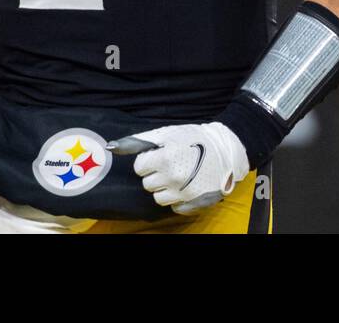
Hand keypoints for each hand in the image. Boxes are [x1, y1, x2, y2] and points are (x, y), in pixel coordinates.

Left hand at [108, 122, 249, 214]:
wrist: (226, 150)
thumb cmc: (194, 138)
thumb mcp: (166, 133)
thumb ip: (138, 141)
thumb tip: (112, 147)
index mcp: (165, 158)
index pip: (139, 168)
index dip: (148, 160)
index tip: (160, 155)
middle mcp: (173, 178)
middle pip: (147, 184)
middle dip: (155, 174)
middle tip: (170, 164)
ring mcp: (184, 193)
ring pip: (158, 198)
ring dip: (164, 188)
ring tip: (178, 175)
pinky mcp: (194, 204)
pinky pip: (174, 206)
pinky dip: (178, 198)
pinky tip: (187, 185)